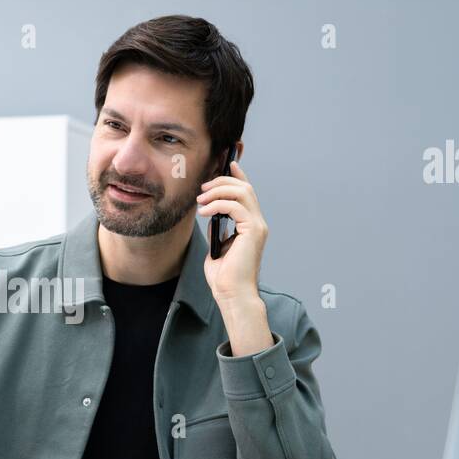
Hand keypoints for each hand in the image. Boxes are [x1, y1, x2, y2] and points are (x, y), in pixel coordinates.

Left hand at [196, 160, 267, 304]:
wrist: (231, 294)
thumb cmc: (224, 276)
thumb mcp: (217, 245)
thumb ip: (217, 227)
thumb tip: (210, 213)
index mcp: (251, 225)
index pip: (246, 192)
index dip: (237, 175)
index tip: (226, 164)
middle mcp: (258, 223)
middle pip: (244, 188)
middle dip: (222, 182)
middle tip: (203, 188)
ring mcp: (257, 226)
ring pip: (242, 192)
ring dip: (218, 191)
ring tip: (201, 200)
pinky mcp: (253, 231)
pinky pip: (236, 206)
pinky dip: (218, 204)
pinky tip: (204, 212)